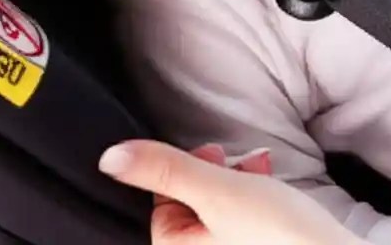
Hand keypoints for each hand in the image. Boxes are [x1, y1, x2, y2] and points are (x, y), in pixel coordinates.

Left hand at [99, 139, 364, 244]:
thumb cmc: (280, 234)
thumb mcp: (218, 192)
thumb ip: (165, 170)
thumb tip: (110, 157)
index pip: (162, 207)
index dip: (187, 173)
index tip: (216, 156)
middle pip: (193, 211)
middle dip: (217, 178)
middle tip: (243, 165)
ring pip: (220, 216)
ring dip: (239, 187)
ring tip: (264, 174)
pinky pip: (243, 230)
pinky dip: (256, 206)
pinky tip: (276, 195)